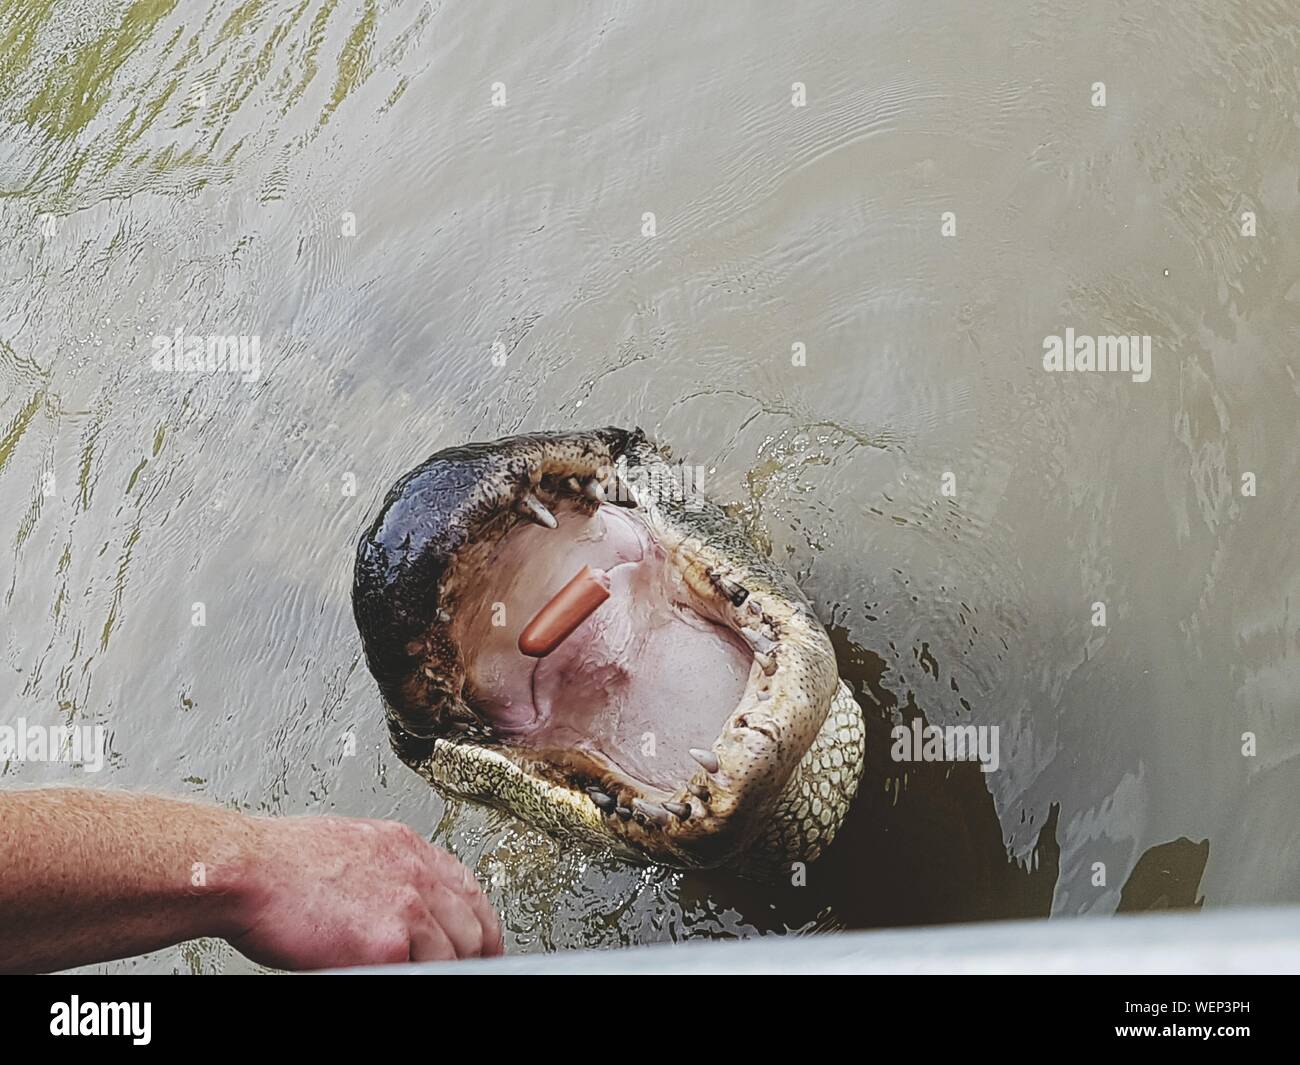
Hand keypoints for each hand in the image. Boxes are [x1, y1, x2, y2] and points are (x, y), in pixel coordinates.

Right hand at [226, 815, 502, 968]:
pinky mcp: (389, 943)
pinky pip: (421, 972)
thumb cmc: (282, 863)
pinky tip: (390, 974)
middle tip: (460, 971)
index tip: (483, 944)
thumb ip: (388, 872)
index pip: (470, 889)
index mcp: (409, 848)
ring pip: (455, 954)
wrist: (248, 869)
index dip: (481, 923)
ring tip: (418, 972)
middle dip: (474, 954)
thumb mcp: (353, 847)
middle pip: (474, 925)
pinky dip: (412, 976)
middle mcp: (417, 873)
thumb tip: (402, 903)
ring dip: (442, 969)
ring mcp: (408, 907)